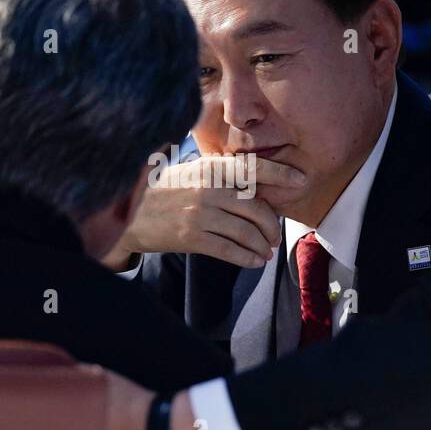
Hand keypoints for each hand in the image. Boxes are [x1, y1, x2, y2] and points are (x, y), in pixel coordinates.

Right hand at [108, 156, 305, 268]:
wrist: (128, 212)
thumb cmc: (165, 191)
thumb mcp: (193, 171)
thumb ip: (222, 174)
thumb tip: (258, 186)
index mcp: (211, 168)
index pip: (254, 168)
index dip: (282, 173)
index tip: (302, 179)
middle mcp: (209, 189)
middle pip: (257, 209)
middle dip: (272, 226)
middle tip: (274, 235)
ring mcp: (200, 214)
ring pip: (246, 233)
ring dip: (262, 245)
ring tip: (264, 250)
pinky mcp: (192, 238)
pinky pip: (230, 251)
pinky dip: (248, 259)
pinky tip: (255, 262)